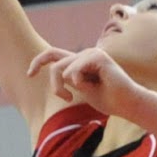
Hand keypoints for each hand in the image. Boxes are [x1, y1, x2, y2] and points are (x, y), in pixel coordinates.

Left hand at [26, 45, 146, 121]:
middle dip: (54, 85)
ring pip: (61, 69)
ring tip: (73, 97)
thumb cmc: (106, 99)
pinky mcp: (98, 57)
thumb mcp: (81, 90)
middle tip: (65, 98)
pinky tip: (91, 86)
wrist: (126, 103)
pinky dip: (77, 82)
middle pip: (54, 65)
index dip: (38, 61)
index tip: (29, 75)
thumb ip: (68, 81)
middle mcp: (84, 54)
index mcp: (79, 61)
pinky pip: (73, 71)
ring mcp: (91, 54)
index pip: (53, 54)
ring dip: (62, 87)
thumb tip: (55, 74)